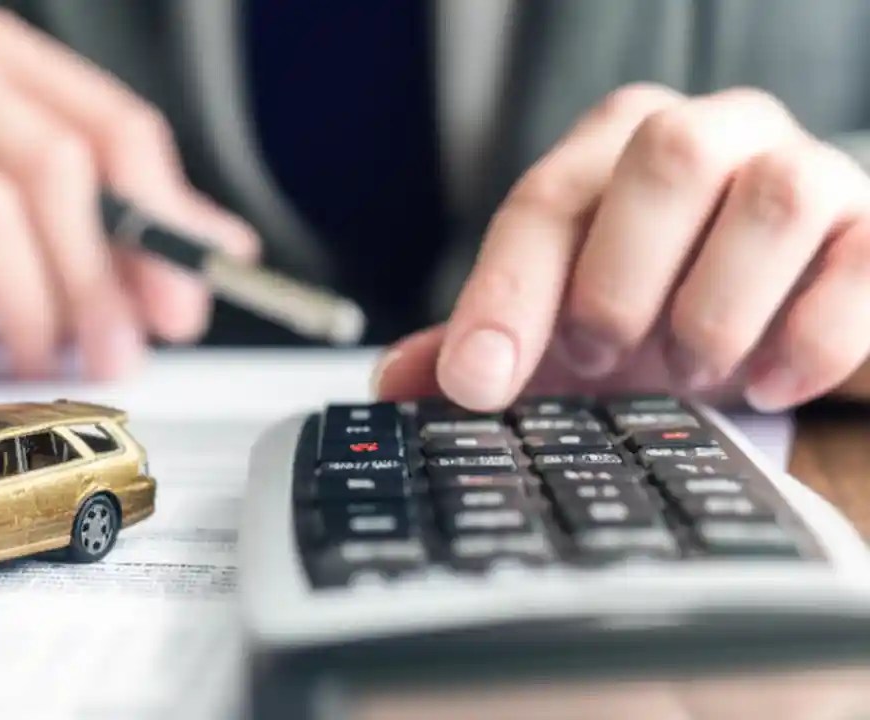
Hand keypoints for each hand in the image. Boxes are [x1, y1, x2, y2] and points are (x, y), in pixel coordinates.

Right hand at [0, 6, 255, 377]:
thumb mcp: (31, 222)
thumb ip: (122, 230)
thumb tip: (220, 252)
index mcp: (0, 58)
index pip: (114, 128)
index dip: (159, 229)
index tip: (179, 311)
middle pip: (52, 167)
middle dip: (95, 281)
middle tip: (111, 356)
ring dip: (26, 310)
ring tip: (31, 359)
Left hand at [375, 84, 869, 410]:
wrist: (781, 301)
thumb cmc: (660, 300)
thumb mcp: (565, 322)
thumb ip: (487, 340)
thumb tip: (399, 381)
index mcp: (615, 147)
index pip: (547, 200)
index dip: (505, 296)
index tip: (476, 383)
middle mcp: (712, 135)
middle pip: (666, 160)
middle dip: (620, 281)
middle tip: (604, 360)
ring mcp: (804, 171)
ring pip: (773, 199)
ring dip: (714, 310)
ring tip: (689, 372)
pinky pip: (861, 268)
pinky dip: (809, 340)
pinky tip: (767, 385)